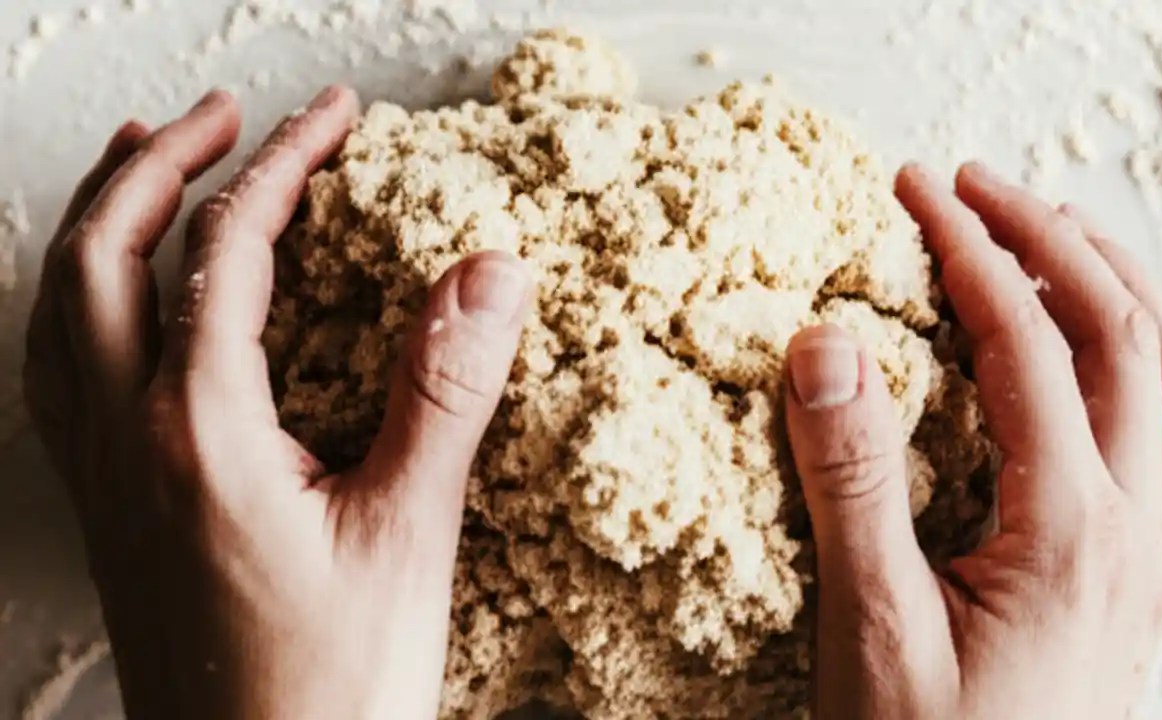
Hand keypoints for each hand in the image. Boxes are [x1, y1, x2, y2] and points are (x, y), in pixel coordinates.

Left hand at [23, 86, 531, 718]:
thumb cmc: (331, 689)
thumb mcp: (409, 533)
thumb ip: (443, 392)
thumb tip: (486, 271)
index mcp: (200, 430)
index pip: (228, 251)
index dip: (283, 164)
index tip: (333, 119)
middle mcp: (130, 441)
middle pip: (105, 254)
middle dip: (164, 163)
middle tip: (226, 113)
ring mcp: (105, 479)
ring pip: (63, 308)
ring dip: (101, 219)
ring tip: (144, 166)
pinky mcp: (112, 514)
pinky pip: (60, 372)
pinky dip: (79, 302)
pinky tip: (113, 309)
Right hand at [785, 163, 1161, 718]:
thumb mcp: (871, 628)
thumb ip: (852, 483)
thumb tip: (827, 342)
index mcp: (1069, 532)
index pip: (1026, 346)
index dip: (970, 252)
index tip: (917, 190)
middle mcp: (1135, 532)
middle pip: (1124, 338)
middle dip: (1050, 242)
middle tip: (979, 187)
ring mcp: (1156, 560)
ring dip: (1128, 293)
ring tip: (1063, 239)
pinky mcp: (1149, 587)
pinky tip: (1141, 368)